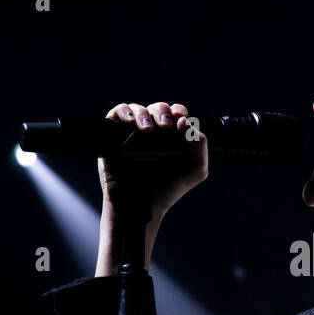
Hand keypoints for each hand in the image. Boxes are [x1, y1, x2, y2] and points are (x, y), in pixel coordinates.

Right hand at [100, 101, 207, 217]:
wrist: (139, 206)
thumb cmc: (166, 190)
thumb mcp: (195, 169)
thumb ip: (200, 145)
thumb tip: (184, 121)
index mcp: (172, 138)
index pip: (176, 114)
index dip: (178, 111)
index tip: (179, 119)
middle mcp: (153, 134)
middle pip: (158, 108)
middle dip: (163, 112)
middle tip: (165, 125)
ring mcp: (132, 134)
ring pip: (138, 109)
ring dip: (144, 114)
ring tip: (147, 130)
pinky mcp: (113, 137)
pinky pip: (117, 113)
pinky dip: (124, 112)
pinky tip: (131, 122)